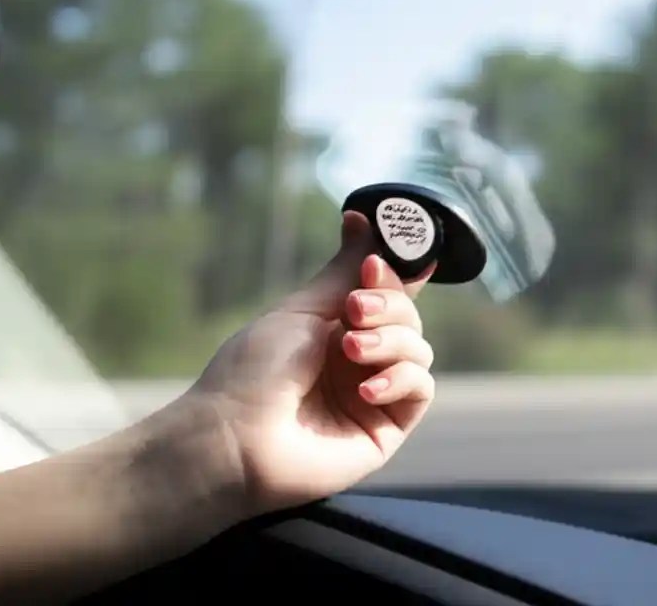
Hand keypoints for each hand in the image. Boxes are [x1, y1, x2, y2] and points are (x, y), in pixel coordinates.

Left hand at [181, 211, 435, 515]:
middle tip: (354, 311)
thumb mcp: (301, 310)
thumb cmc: (254, 372)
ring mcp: (375, 392)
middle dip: (388, 307)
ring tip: (350, 349)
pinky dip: (400, 379)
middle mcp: (360, 358)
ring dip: (390, 341)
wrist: (235, 439)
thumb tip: (363, 218)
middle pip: (408, 316)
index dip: (389, 275)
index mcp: (337, 326)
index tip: (373, 266)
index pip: (386, 290)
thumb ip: (344, 270)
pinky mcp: (387, 427)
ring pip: (418, 349)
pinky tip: (365, 388)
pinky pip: (421, 390)